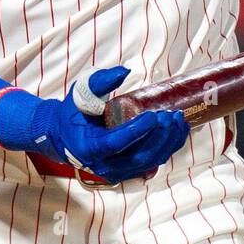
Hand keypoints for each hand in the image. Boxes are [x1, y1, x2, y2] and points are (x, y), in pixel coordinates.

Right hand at [19, 67, 189, 183]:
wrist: (65, 135)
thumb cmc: (73, 112)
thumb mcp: (80, 93)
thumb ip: (100, 81)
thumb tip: (124, 72)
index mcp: (89, 147)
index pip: (116, 143)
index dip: (137, 131)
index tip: (154, 115)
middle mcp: (104, 165)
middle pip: (139, 156)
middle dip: (160, 136)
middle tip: (170, 115)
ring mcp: (117, 171)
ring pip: (149, 162)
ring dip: (168, 142)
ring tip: (177, 119)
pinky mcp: (128, 170)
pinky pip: (152, 162)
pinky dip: (168, 148)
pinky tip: (178, 131)